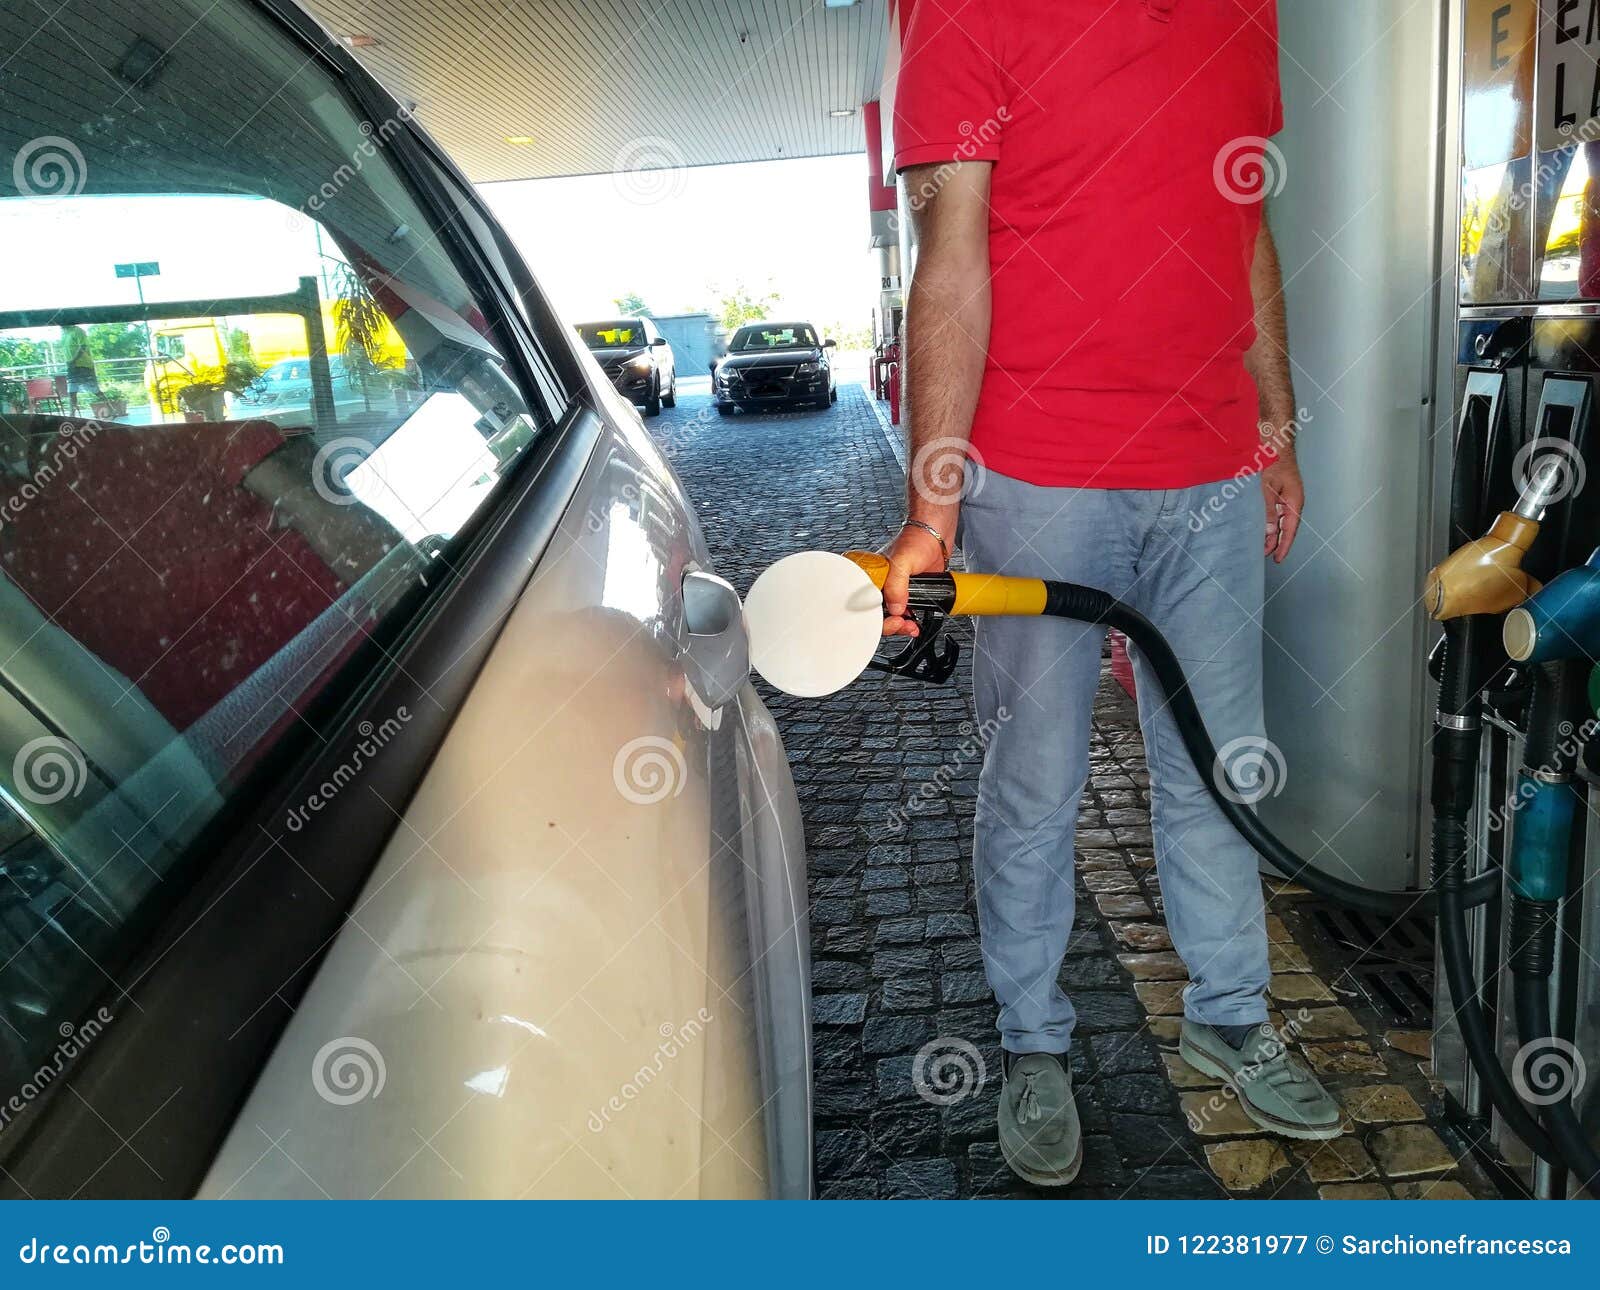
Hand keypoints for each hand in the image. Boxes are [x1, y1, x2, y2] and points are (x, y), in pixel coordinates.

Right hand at [880, 522, 949, 636]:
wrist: (937, 536)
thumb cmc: (917, 539)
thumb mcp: (902, 561)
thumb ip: (897, 585)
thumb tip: (895, 608)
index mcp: (872, 576)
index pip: (864, 603)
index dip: (875, 617)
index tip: (890, 620)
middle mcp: (881, 584)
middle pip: (878, 613)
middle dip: (889, 624)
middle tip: (900, 624)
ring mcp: (895, 590)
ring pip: (891, 616)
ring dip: (900, 625)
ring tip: (910, 627)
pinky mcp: (908, 594)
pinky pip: (904, 613)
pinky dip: (908, 622)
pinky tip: (914, 624)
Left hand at [1260, 455, 1303, 563]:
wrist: (1275, 446)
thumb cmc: (1273, 464)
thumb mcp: (1268, 489)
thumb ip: (1268, 510)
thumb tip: (1270, 531)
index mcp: (1295, 502)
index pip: (1290, 530)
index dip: (1284, 546)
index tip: (1278, 559)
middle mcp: (1294, 502)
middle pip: (1286, 528)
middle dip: (1276, 542)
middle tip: (1264, 555)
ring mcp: (1288, 498)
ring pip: (1281, 521)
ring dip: (1272, 533)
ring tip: (1261, 545)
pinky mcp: (1281, 494)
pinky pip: (1277, 512)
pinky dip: (1270, 521)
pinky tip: (1261, 527)